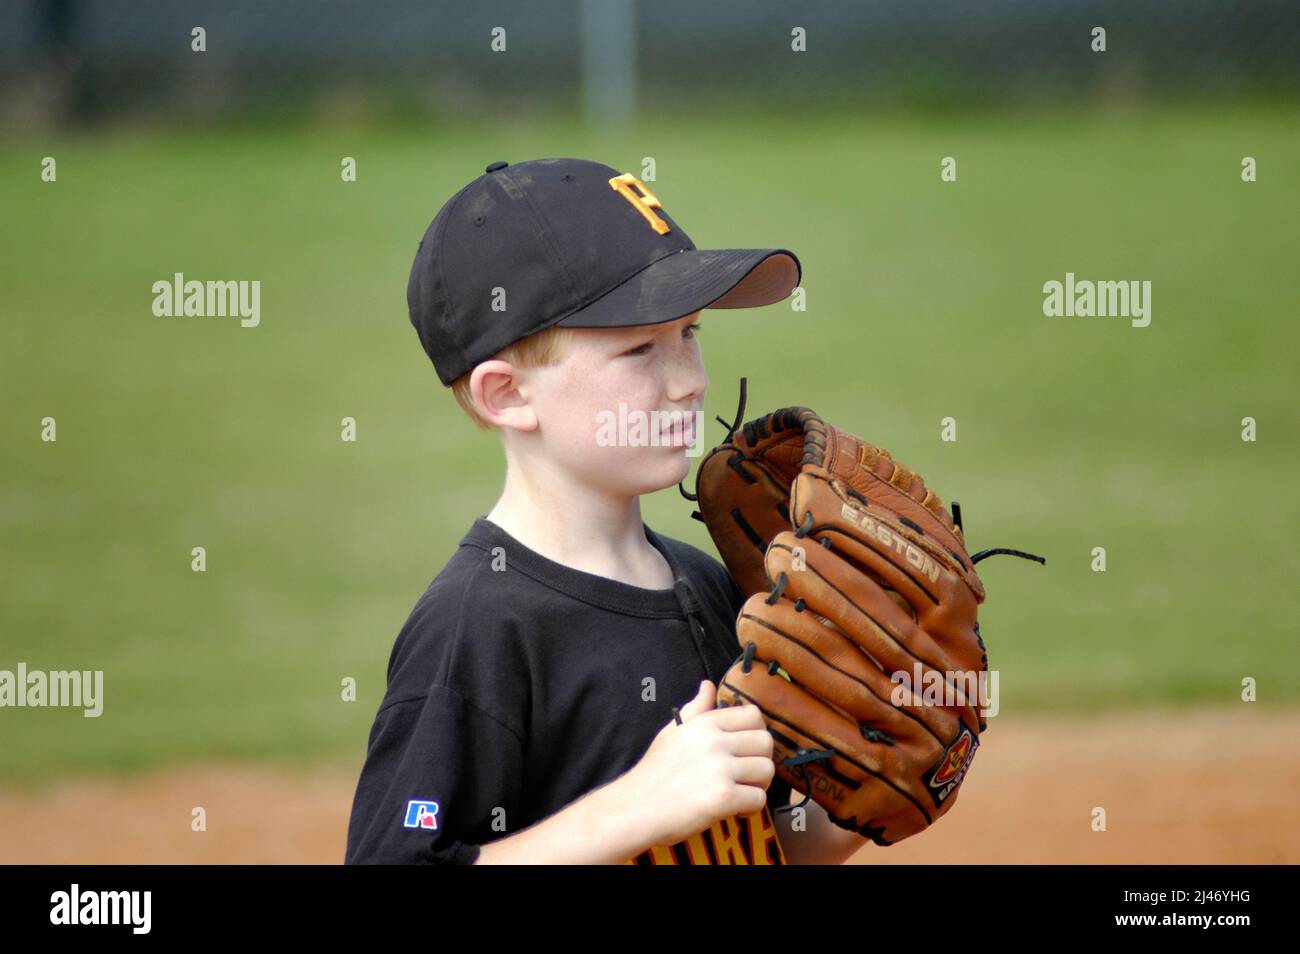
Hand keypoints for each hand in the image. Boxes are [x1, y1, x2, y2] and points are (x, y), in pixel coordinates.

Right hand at [616, 680, 775, 847]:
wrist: (634, 809)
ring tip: (740, 793)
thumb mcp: (672, 732)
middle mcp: (715, 741)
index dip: (756, 733)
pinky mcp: (723, 797)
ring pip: (767, 770)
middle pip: (766, 742)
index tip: (746, 750)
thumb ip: (696, 709)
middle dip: (761, 760)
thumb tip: (708, 686)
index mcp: (705, 724)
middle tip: (746, 775)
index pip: (753, 715)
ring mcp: (720, 769)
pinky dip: (750, 808)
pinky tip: (734, 810)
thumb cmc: (653, 773)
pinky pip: (759, 798)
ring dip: (758, 785)